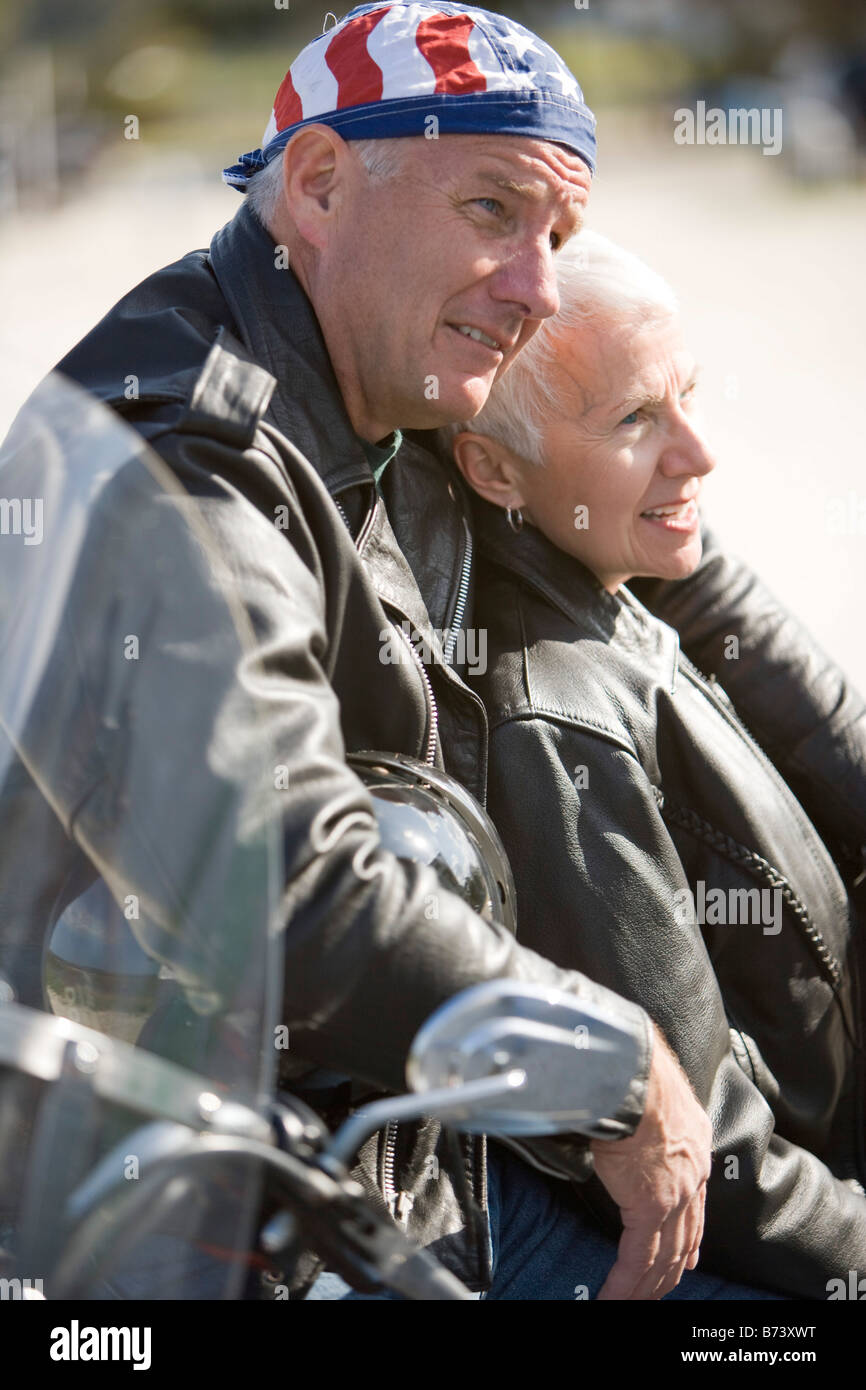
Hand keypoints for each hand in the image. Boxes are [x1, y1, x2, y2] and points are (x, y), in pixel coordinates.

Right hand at [590, 1023, 710, 1300]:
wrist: (629, 1072)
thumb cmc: (632, 1071)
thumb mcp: (653, 1096)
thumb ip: (644, 1120)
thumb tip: (620, 1118)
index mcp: (694, 1145)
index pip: (696, 1207)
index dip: (688, 1238)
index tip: (683, 1260)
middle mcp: (693, 1174)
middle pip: (686, 1238)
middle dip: (670, 1270)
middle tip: (655, 1293)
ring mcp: (675, 1194)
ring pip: (665, 1256)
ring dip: (646, 1286)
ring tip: (631, 1302)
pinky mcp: (650, 1206)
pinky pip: (638, 1258)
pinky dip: (625, 1284)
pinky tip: (614, 1297)